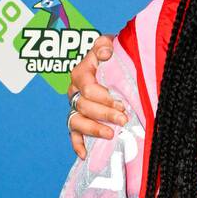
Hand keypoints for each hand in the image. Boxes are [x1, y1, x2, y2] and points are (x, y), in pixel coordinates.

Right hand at [67, 34, 124, 159]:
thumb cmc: (116, 53)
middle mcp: (75, 90)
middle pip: (83, 105)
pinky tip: (84, 154)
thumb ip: (105, 44)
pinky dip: (77, 144)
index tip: (121, 103)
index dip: (103, 97)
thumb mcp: (113, 43)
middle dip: (104, 114)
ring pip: (76, 121)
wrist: (117, 62)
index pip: (87, 87)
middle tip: (123, 119)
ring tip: (111, 135)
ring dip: (93, 129)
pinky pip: (73, 133)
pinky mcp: (79, 118)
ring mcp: (76, 106)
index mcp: (82, 72)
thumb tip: (104, 52)